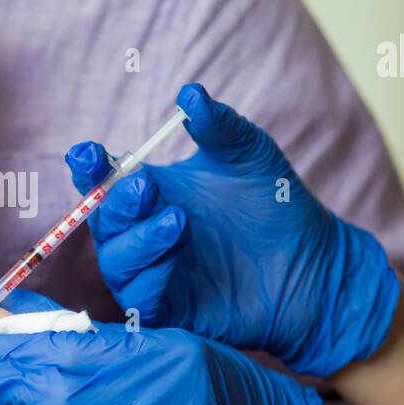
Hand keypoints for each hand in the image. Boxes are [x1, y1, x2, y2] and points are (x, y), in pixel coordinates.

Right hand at [65, 83, 399, 377]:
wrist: (314, 263)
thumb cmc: (275, 205)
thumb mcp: (248, 155)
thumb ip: (218, 126)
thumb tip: (190, 94)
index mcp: (149, 192)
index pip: (102, 179)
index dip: (89, 167)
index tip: (89, 154)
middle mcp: (141, 233)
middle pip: (101, 219)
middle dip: (115, 202)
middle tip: (145, 186)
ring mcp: (152, 273)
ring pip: (115, 261)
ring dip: (137, 239)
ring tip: (177, 221)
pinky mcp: (169, 310)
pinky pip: (139, 298)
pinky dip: (149, 276)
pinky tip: (177, 256)